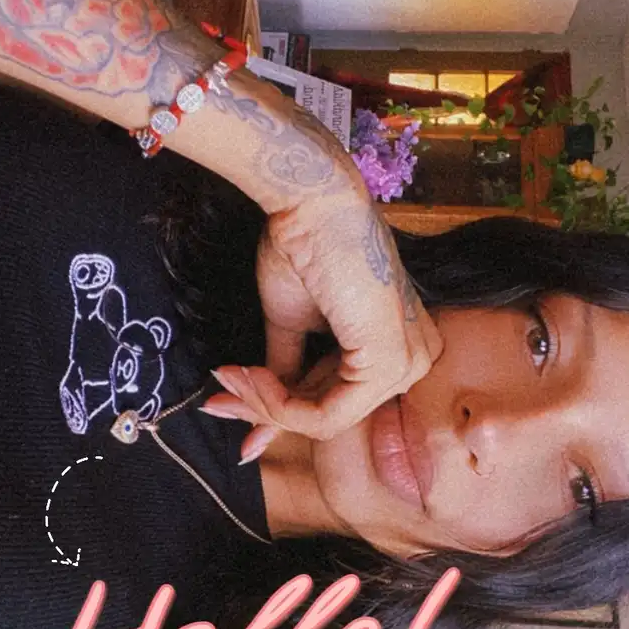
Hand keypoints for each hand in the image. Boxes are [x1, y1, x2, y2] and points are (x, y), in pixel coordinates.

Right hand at [203, 195, 442, 456]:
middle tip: (217, 397)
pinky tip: (247, 375)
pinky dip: (279, 403)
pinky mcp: (388, 363)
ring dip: (264, 405)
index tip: (225, 400)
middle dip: (263, 410)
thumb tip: (250, 427)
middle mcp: (411, 361)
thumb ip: (282, 375)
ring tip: (226, 376)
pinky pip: (326, 413)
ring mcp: (405, 364)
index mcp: (396, 349)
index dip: (276, 411)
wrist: (311, 201)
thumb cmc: (306, 248)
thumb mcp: (290, 326)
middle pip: (329, 415)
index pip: (335, 401)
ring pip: (324, 420)